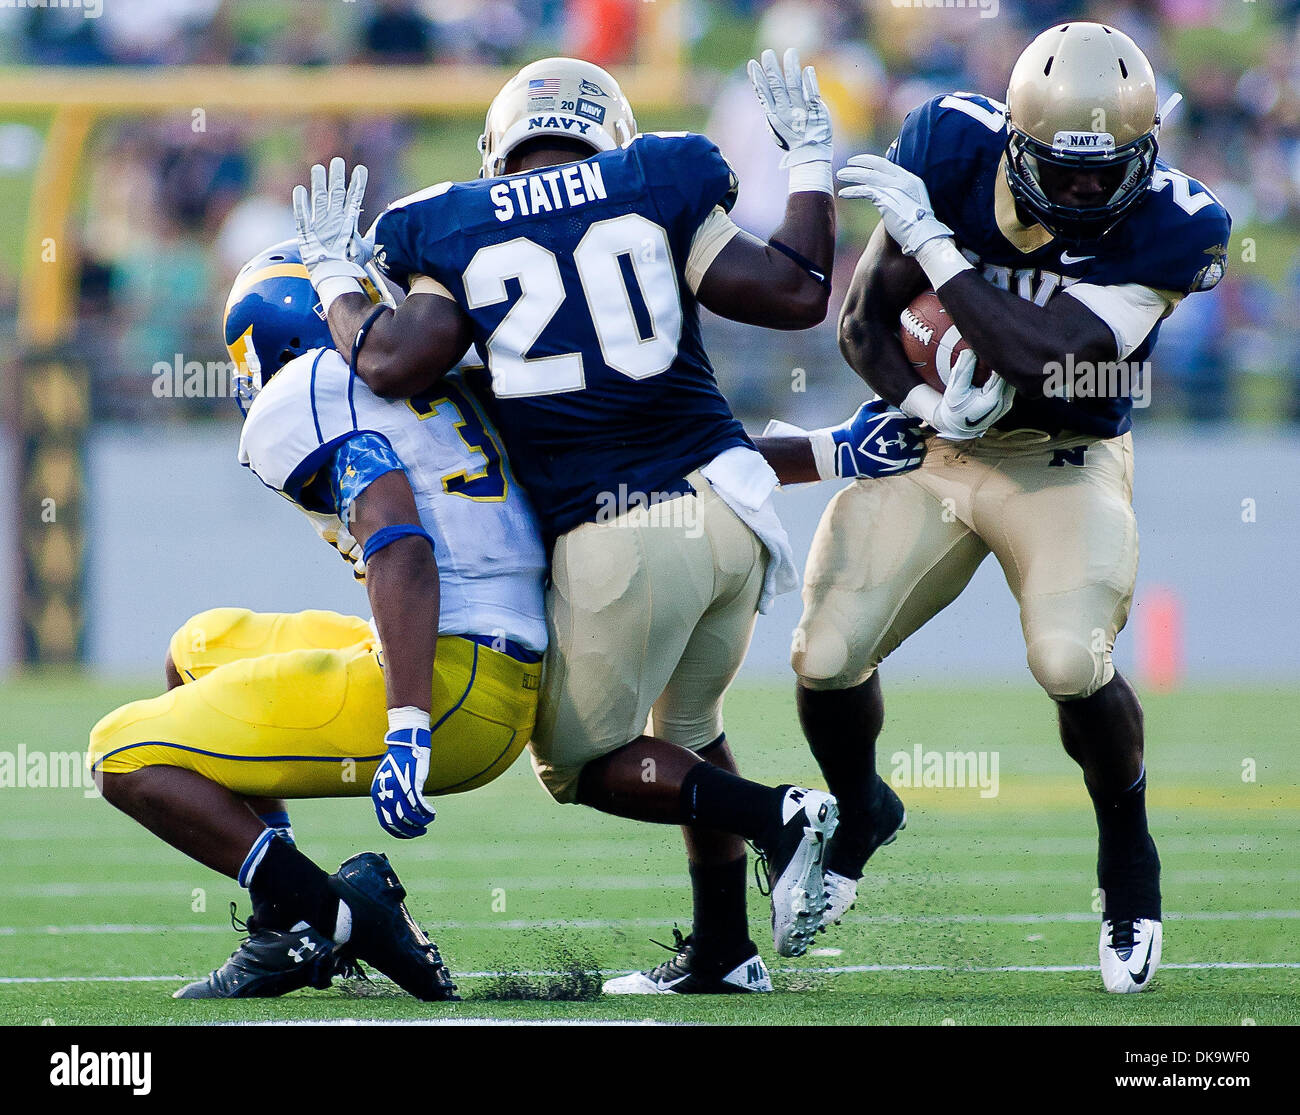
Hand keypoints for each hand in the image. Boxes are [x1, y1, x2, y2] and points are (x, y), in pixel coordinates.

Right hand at [293, 156, 370, 283]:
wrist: (335, 277)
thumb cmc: (351, 263)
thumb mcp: (367, 250)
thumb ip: (375, 237)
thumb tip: (388, 227)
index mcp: (347, 222)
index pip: (354, 200)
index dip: (358, 186)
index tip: (361, 170)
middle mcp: (334, 220)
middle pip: (335, 195)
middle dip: (337, 179)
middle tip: (337, 162)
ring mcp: (320, 225)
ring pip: (319, 201)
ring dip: (319, 185)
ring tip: (319, 169)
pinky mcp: (307, 235)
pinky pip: (303, 218)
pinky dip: (302, 205)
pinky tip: (300, 190)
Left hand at [371, 726, 435, 837]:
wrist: (406, 743)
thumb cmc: (398, 761)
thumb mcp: (387, 780)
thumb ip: (388, 796)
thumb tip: (394, 813)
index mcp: (378, 794)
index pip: (386, 822)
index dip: (398, 832)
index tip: (409, 835)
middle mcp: (386, 793)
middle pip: (398, 821)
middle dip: (411, 830)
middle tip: (421, 831)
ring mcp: (399, 788)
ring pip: (410, 815)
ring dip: (421, 822)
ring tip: (428, 821)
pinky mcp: (412, 783)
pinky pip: (419, 804)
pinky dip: (426, 812)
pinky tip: (432, 813)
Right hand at [747, 47, 831, 165]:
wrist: (810, 154)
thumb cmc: (793, 138)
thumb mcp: (777, 125)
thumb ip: (772, 107)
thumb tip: (762, 89)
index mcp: (775, 116)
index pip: (764, 94)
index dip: (757, 79)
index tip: (752, 64)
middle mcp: (786, 113)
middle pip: (777, 88)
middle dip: (771, 70)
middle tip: (767, 53)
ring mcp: (801, 112)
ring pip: (794, 87)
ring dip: (791, 69)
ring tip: (790, 52)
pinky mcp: (816, 112)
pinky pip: (813, 96)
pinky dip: (810, 83)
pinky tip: (807, 70)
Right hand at [821, 399, 926, 477]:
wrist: (847, 452)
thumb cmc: (855, 430)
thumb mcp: (867, 409)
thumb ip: (882, 402)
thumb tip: (892, 398)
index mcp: (896, 419)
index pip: (915, 416)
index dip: (912, 419)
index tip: (907, 421)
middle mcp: (903, 433)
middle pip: (918, 431)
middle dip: (913, 431)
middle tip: (905, 434)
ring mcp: (903, 450)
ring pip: (920, 446)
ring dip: (915, 445)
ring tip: (906, 445)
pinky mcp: (901, 464)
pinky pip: (915, 460)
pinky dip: (913, 457)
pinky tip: (905, 455)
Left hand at [836, 153, 952, 255]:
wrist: (923, 236)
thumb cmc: (919, 228)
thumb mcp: (914, 206)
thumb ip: (903, 198)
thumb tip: (891, 201)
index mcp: (912, 180)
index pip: (890, 166)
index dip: (875, 162)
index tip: (864, 162)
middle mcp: (904, 180)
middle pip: (878, 166)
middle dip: (862, 162)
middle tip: (849, 162)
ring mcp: (895, 188)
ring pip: (869, 176)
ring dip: (853, 174)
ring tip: (840, 174)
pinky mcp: (885, 199)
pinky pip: (864, 191)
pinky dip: (852, 191)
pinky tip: (843, 193)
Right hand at [929, 350, 1014, 439]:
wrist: (958, 426)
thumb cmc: (955, 408)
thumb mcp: (954, 390)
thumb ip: (963, 370)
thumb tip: (971, 351)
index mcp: (992, 400)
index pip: (1002, 372)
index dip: (998, 358)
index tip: (991, 347)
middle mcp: (1004, 403)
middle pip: (1011, 375)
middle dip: (1003, 361)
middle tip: (997, 347)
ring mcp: (1007, 404)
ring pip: (1013, 380)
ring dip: (1005, 369)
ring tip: (996, 357)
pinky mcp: (1008, 403)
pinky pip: (1010, 385)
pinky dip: (1005, 376)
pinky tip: (997, 368)